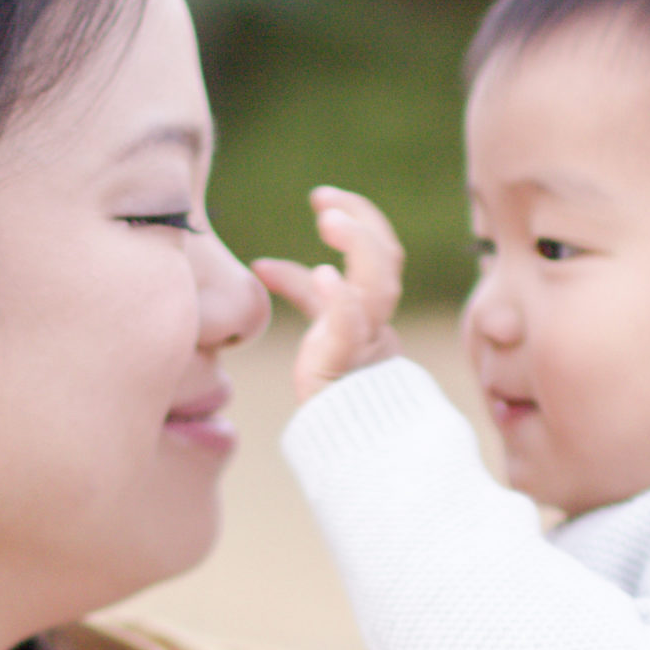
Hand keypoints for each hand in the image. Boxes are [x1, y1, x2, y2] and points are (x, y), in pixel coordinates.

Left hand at [253, 186, 403, 399]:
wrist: (352, 449)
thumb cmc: (335, 391)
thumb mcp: (321, 330)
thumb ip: (305, 295)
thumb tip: (263, 265)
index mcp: (375, 312)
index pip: (378, 255)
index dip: (357, 220)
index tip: (320, 200)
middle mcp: (377, 323)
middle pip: (386, 261)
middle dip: (363, 223)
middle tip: (324, 200)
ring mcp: (366, 344)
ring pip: (379, 286)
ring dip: (358, 246)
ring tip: (329, 217)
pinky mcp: (344, 367)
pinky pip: (351, 330)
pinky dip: (339, 302)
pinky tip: (321, 275)